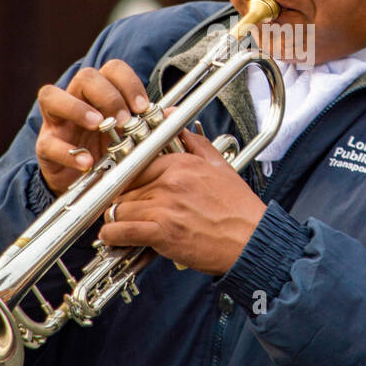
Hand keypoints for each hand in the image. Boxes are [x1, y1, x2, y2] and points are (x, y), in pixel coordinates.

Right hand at [34, 60, 148, 196]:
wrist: (87, 186)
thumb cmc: (111, 153)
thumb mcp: (132, 139)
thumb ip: (150, 125)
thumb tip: (172, 114)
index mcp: (101, 93)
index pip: (112, 70)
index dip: (128, 83)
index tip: (143, 107)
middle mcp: (76, 99)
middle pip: (85, 77)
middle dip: (107, 95)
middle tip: (124, 119)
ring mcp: (56, 121)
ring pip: (52, 96)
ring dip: (77, 108)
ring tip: (99, 125)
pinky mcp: (45, 146)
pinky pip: (49, 143)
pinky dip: (68, 153)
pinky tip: (87, 163)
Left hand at [97, 130, 267, 275]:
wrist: (252, 240)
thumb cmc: (238, 209)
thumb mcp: (220, 166)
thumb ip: (195, 144)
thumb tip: (181, 126)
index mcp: (181, 164)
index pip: (135, 165)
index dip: (126, 179)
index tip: (124, 188)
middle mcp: (170, 182)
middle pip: (124, 187)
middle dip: (121, 200)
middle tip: (122, 209)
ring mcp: (165, 207)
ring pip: (119, 209)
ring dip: (116, 219)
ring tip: (118, 225)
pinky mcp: (163, 233)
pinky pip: (122, 231)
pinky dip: (114, 236)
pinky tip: (114, 237)